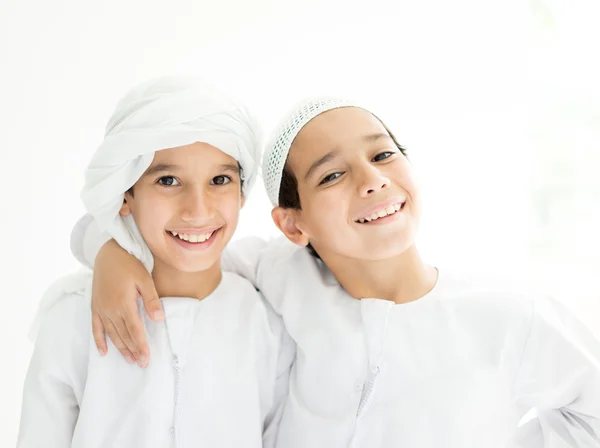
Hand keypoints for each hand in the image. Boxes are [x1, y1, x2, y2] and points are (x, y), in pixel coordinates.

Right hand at [91, 239, 163, 366]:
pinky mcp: (95, 306)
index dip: (141, 345)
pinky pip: (96, 327)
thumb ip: (152, 300)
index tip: (147, 358)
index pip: (134, 330)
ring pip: (111, 334)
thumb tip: (159, 318)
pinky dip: (99, 340)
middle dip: (133, 350)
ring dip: (120, 348)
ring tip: (129, 360)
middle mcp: (110, 309)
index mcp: (124, 303)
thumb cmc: (130, 264)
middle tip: (141, 364)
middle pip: (123, 335)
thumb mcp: (145, 279)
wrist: (109, 253)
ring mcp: (100, 309)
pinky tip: (103, 352)